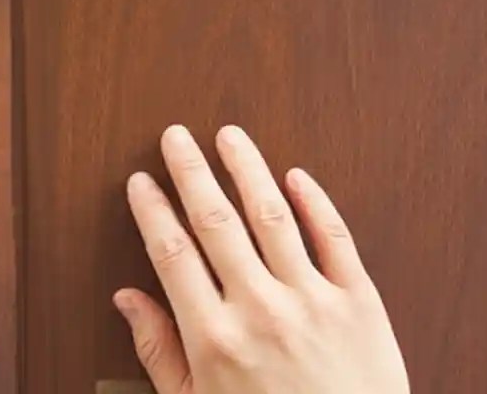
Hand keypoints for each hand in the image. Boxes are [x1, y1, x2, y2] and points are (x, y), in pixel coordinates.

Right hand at [113, 125, 408, 393]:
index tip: (141, 183)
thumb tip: (126, 300)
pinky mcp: (359, 304)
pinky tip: (296, 176)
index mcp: (214, 339)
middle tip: (176, 137)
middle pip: (216, 221)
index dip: (152, 210)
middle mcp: (260, 311)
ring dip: (247, 168)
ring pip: (273, 215)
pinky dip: (315, 201)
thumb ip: (159, 351)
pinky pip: (335, 238)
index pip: (172, 253)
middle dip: (190, 171)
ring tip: (230, 136)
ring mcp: (313, 302)